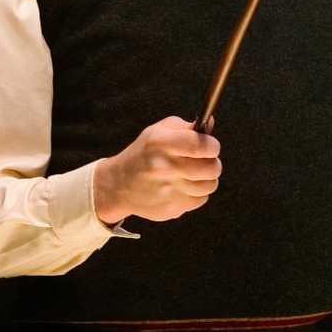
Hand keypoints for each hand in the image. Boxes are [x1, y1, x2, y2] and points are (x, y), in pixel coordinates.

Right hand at [93, 116, 220, 223]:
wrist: (119, 185)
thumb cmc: (142, 155)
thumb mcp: (157, 132)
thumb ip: (185, 127)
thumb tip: (210, 124)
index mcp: (161, 143)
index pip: (201, 145)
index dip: (212, 145)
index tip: (210, 146)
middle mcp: (165, 167)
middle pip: (212, 167)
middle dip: (212, 163)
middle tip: (203, 161)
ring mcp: (169, 190)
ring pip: (210, 185)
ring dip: (205, 179)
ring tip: (191, 174)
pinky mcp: (173, 208)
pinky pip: (200, 199)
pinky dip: (196, 193)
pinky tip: (182, 187)